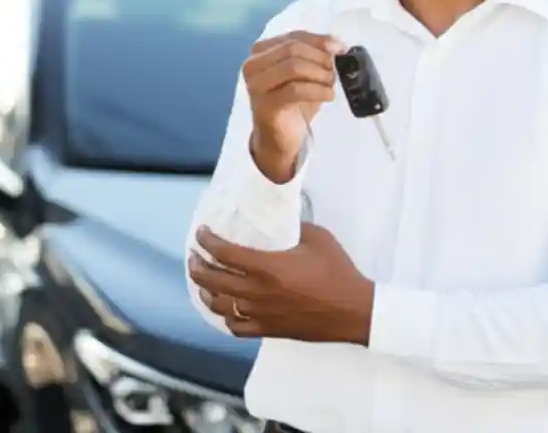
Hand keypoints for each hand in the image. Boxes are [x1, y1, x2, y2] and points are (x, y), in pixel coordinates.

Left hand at [188, 223, 373, 344]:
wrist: (353, 310)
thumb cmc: (337, 273)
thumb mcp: (317, 238)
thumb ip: (295, 226)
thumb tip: (283, 218)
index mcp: (267, 267)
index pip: (224, 253)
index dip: (207, 241)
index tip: (201, 233)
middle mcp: (257, 292)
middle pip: (213, 280)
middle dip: (197, 266)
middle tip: (194, 256)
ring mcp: (261, 313)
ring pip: (219, 305)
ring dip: (206, 291)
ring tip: (203, 282)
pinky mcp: (269, 329)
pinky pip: (236, 327)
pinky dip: (225, 317)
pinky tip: (225, 309)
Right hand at [243, 31, 345, 182]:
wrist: (278, 137)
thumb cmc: (292, 102)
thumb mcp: (305, 73)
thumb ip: (316, 56)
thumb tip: (337, 43)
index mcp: (261, 50)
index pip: (294, 36)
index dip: (320, 40)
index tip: (341, 48)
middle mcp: (253, 64)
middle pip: (292, 48)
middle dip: (320, 57)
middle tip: (336, 69)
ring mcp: (255, 85)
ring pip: (293, 67)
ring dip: (319, 73)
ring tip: (331, 83)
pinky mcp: (264, 105)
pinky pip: (295, 90)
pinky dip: (317, 90)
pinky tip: (328, 95)